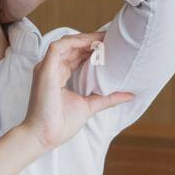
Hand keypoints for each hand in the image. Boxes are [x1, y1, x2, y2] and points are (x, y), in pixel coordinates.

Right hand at [23, 32, 133, 151]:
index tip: (110, 45)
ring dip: (85, 39)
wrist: (45, 136)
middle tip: (111, 38)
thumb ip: (108, 98)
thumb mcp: (89, 106)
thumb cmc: (60, 124)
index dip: (91, 48)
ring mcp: (46, 68)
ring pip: (66, 43)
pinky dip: (74, 42)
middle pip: (72, 47)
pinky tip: (91, 44)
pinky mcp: (44, 69)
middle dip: (91, 41)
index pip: (75, 55)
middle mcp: (51, 69)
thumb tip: (130, 95)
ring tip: (104, 38)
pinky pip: (58, 47)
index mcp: (58, 75)